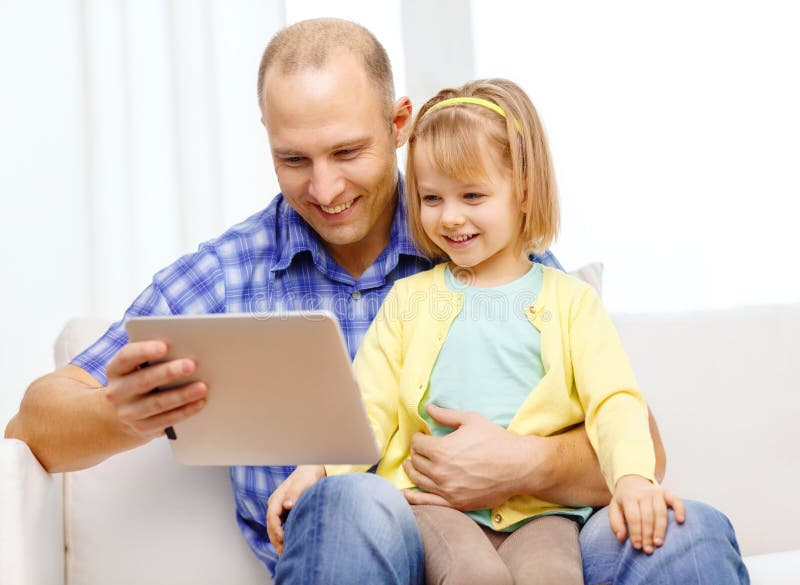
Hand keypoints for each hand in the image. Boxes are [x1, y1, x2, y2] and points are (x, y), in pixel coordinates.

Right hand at [104, 340, 206, 438]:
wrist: (129, 410)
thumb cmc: (142, 377)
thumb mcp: (140, 364)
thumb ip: (155, 354)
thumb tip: (185, 345)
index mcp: (116, 369)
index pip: (126, 357)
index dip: (144, 351)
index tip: (164, 346)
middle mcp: (117, 391)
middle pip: (144, 380)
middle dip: (169, 373)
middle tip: (191, 365)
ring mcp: (128, 412)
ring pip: (157, 403)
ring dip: (182, 395)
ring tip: (202, 387)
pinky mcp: (142, 427)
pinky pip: (166, 420)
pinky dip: (184, 411)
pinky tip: (199, 403)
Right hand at [266, 465, 325, 553]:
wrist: (310, 472)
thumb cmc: (307, 477)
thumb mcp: (302, 483)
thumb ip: (294, 494)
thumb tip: (287, 505)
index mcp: (276, 498)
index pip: (272, 517)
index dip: (276, 530)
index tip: (283, 540)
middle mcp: (275, 504)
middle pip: (271, 525)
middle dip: (275, 540)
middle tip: (283, 553)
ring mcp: (279, 509)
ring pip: (274, 528)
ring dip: (278, 541)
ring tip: (285, 554)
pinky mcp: (285, 512)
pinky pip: (280, 527)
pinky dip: (282, 536)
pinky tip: (289, 544)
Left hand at [402, 404, 536, 510]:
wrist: (519, 466)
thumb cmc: (496, 440)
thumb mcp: (471, 420)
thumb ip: (446, 415)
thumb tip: (429, 408)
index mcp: (441, 449)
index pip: (417, 444)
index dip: (418, 437)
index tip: (423, 435)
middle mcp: (440, 471)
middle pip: (416, 461)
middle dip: (416, 453)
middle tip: (421, 449)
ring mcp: (447, 490)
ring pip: (418, 479)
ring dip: (412, 470)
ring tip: (412, 465)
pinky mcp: (456, 503)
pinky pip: (427, 502)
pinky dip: (413, 498)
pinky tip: (404, 494)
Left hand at [609, 475, 684, 553]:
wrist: (632, 481)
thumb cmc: (624, 500)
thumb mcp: (614, 508)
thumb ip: (615, 523)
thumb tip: (621, 537)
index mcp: (628, 496)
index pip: (633, 517)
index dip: (635, 533)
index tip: (637, 546)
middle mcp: (643, 493)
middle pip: (647, 516)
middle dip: (648, 535)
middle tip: (649, 549)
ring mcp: (656, 491)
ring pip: (660, 511)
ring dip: (660, 529)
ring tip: (659, 543)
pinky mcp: (667, 491)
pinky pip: (675, 499)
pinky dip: (679, 509)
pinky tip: (680, 521)